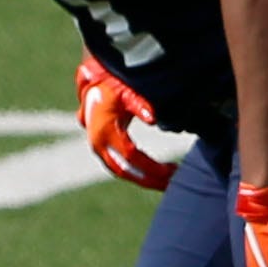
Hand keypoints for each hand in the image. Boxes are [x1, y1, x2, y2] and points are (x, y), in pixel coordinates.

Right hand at [75, 53, 174, 190]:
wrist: (94, 84)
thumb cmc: (113, 86)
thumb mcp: (126, 91)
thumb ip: (139, 103)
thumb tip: (152, 118)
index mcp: (104, 131)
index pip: (131, 156)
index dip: (152, 167)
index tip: (172, 172)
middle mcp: (98, 143)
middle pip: (125, 170)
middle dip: (149, 179)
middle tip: (173, 183)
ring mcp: (98, 147)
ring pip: (120, 171)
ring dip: (144, 178)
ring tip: (167, 180)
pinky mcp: (102, 148)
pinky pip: (119, 165)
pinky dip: (136, 172)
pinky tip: (155, 173)